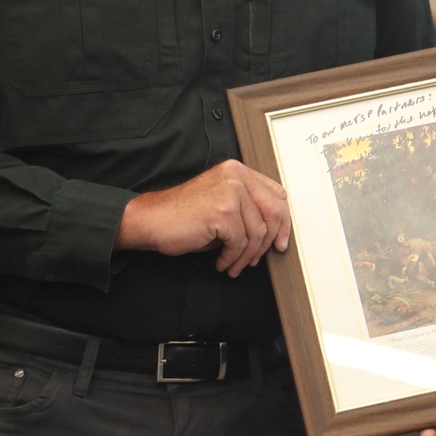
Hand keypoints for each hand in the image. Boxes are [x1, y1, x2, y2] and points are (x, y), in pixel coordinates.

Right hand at [117, 160, 289, 277]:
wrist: (151, 220)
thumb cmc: (184, 215)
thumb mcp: (222, 203)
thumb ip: (248, 208)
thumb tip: (275, 232)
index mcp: (238, 171)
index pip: (277, 195)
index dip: (284, 222)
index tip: (281, 242)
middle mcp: (236, 176)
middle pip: (273, 212)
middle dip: (268, 242)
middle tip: (257, 259)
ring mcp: (231, 192)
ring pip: (258, 232)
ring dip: (246, 256)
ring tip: (234, 264)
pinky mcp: (223, 211)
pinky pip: (240, 243)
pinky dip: (232, 258)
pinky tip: (222, 262)